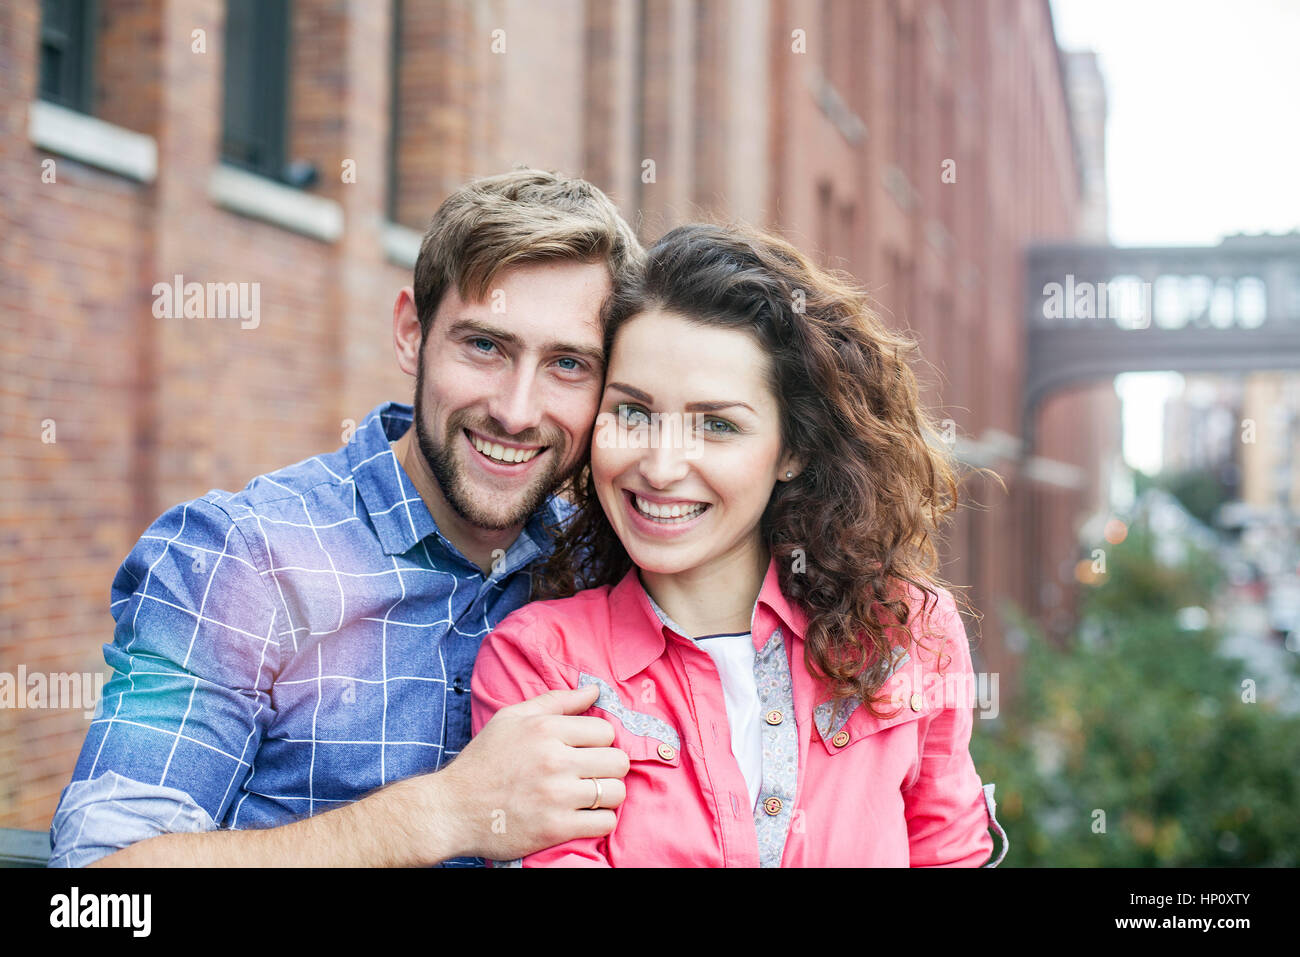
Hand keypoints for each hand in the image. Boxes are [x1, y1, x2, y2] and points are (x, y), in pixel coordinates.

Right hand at [438, 684, 629, 859]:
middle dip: (609, 768)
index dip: (600, 743)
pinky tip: (585, 816)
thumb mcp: (512, 719)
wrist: (452, 809)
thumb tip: (595, 691)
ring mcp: (556, 796)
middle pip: (618, 761)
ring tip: (590, 795)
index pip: (606, 732)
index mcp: (545, 729)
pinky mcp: (555, 828)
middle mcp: (554, 760)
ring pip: (616, 793)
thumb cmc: (483, 761)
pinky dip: (600, 821)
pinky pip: (605, 822)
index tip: (587, 752)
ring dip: (608, 796)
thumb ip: (556, 701)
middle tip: (592, 774)